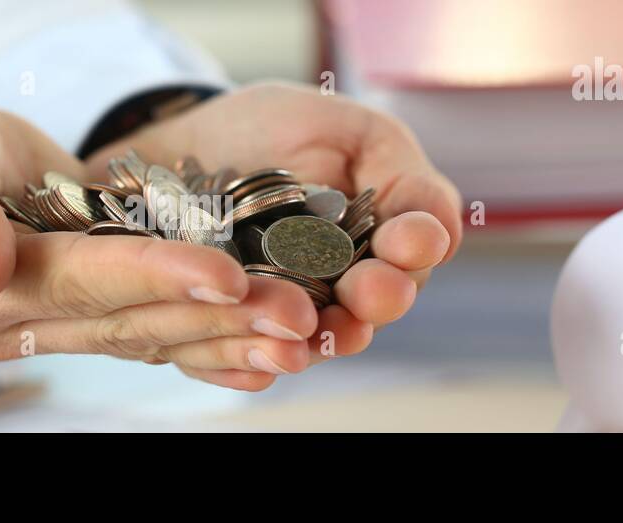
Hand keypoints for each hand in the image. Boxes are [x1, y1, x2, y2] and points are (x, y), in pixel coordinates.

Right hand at [0, 68, 318, 390]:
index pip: (73, 282)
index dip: (149, 277)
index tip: (222, 273)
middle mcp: (9, 316)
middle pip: (125, 320)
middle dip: (213, 316)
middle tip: (294, 312)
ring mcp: (43, 315)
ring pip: (145, 333)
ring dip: (224, 333)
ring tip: (299, 330)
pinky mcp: (72, 300)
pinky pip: (145, 323)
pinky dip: (204, 333)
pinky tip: (259, 339)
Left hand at [86, 82, 463, 365]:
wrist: (183, 148)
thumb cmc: (275, 129)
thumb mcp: (348, 131)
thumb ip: (402, 174)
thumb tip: (439, 234)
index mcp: (387, 226)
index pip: (419, 242)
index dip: (419, 244)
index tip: (411, 239)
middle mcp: (352, 276)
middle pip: (380, 298)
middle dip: (380, 295)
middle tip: (374, 290)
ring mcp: (301, 306)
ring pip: (328, 332)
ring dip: (335, 333)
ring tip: (335, 329)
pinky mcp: (246, 325)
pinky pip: (263, 348)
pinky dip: (270, 353)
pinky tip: (274, 352)